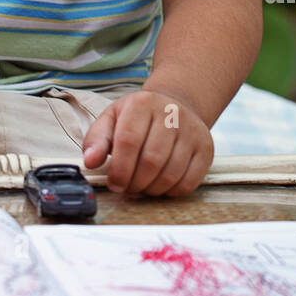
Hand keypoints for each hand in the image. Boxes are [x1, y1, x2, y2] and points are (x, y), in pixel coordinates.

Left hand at [81, 89, 213, 196]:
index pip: (129, 141)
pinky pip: (189, 181)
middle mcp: (171, 114)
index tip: (114, 183)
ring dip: (151, 189)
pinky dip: (171, 191)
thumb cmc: (139, 116)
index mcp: (143, 104)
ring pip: (170, 174)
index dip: (119, 169)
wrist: (175, 103)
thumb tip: (90, 161)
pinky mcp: (206, 148)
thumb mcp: (112, 118)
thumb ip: (97, 139)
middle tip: (126, 187)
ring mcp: (192, 131)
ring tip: (141, 186)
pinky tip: (160, 185)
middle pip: (151, 161)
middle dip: (134, 183)